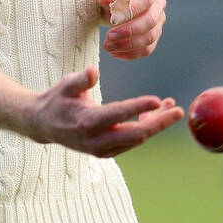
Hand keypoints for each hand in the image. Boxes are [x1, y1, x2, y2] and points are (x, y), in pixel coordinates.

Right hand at [23, 65, 182, 157]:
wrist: (44, 125)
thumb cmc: (58, 99)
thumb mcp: (66, 85)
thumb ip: (81, 79)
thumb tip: (94, 71)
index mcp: (87, 122)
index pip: (118, 115)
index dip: (139, 107)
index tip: (158, 99)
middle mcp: (96, 140)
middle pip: (136, 134)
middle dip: (159, 122)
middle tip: (178, 110)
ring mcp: (102, 149)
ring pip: (137, 139)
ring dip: (155, 124)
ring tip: (170, 106)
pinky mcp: (107, 152)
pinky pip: (131, 142)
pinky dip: (145, 128)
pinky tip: (154, 113)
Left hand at [92, 0, 166, 59]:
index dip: (132, 11)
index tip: (113, 20)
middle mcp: (157, 3)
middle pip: (151, 20)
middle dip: (129, 31)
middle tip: (108, 37)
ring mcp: (158, 20)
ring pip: (150, 38)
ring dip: (129, 45)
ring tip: (108, 46)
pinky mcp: (153, 35)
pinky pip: (147, 49)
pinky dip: (130, 54)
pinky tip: (114, 52)